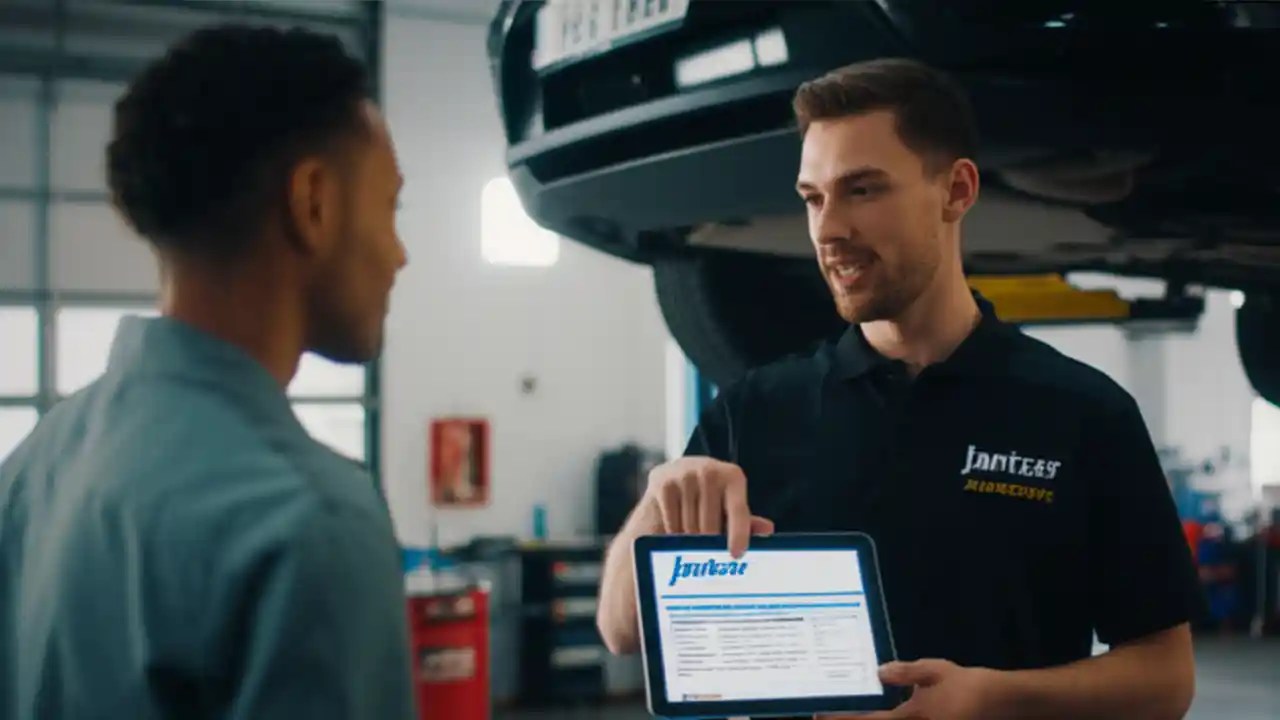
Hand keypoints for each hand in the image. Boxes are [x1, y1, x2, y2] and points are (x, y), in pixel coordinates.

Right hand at [640, 456, 773, 556]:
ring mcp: (684, 477)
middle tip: (707, 555)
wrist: (675, 472)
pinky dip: (673, 535)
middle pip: (711, 526)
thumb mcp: (729, 503)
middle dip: (708, 545)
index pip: (739, 511)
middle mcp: (709, 472)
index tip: (736, 555)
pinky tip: (675, 533)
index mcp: (732, 477)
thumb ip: (745, 520)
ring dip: (689, 542)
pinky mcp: (663, 485)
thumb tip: (767, 530)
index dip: (738, 534)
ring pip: (689, 528)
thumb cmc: (710, 495)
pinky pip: (671, 524)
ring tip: (690, 541)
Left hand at [816, 660, 1004, 719]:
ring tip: (852, 712)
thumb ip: (904, 673)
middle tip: (826, 715)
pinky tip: (881, 710)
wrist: (1000, 703)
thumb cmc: (966, 685)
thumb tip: (879, 672)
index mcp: (910, 717)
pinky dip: (886, 717)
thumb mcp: (933, 671)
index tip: (819, 716)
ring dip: (871, 718)